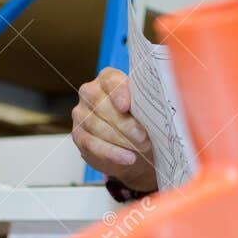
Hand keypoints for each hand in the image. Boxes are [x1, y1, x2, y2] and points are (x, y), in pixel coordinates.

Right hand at [72, 68, 157, 193]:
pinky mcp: (78, 135)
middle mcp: (90, 93)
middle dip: (124, 123)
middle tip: (144, 136)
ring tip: (141, 148)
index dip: (118, 92)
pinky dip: (112, 152)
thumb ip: (147, 105)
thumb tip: (159, 111)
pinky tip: (128, 158)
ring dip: (120, 139)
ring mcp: (81, 114)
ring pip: (96, 125)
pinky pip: (92, 144)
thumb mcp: (146, 110)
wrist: (133, 146)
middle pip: (101, 104)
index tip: (127, 106)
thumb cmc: (141, 120)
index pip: (109, 80)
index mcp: (108, 79)